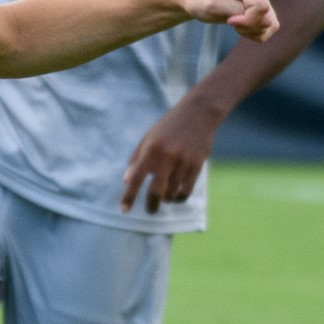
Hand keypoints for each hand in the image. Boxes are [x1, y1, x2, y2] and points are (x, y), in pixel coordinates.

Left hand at [120, 98, 221, 213]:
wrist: (199, 112)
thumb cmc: (169, 126)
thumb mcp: (148, 138)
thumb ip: (136, 159)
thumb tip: (126, 181)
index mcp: (151, 149)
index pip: (136, 178)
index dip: (129, 196)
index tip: (124, 210)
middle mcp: (167, 157)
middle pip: (156, 192)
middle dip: (151, 206)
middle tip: (149, 211)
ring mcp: (184, 162)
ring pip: (172, 193)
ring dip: (166, 200)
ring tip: (164, 199)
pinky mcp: (198, 165)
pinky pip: (186, 189)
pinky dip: (180, 197)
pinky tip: (176, 197)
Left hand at [178, 0, 277, 42]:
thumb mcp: (212, 5)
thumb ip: (236, 10)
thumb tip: (260, 17)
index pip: (261, 7)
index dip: (247, 21)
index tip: (229, 22)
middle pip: (268, 18)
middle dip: (249, 28)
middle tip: (230, 23)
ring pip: (271, 24)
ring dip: (253, 31)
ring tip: (235, 25)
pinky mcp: (259, 5)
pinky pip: (269, 26)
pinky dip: (256, 32)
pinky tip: (240, 28)